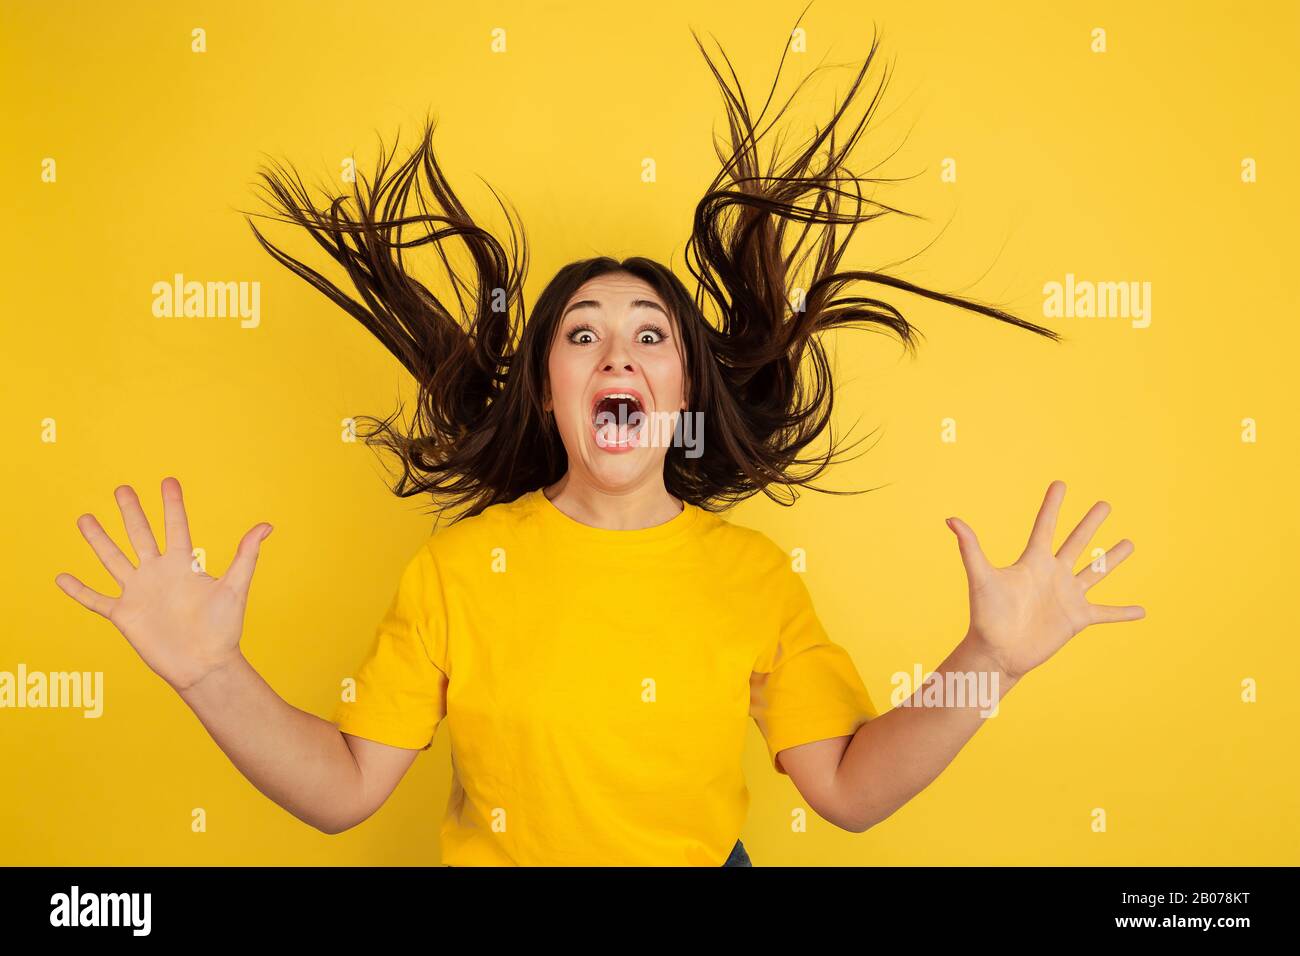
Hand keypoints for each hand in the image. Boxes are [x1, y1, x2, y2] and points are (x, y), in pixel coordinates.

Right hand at [55, 477, 272, 692]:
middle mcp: (159, 573)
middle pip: (140, 535)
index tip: (168, 480)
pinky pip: (96, 599)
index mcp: (184, 564)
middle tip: (121, 488)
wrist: (205, 664)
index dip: (172, 504)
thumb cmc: (224, 628)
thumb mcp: (235, 587)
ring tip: (85, 518)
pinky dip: (78, 590)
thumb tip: (266, 526)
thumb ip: (245, 555)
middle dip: (131, 512)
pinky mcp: (125, 614)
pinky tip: (61, 577)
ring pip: (113, 559)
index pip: (176, 526)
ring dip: (98, 540)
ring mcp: (139, 592)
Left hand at [946, 479, 1143, 681]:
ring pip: (1096, 571)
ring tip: (1130, 543)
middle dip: (1090, 522)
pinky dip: (1123, 613)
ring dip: (1113, 558)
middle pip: (1077, 542)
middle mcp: (1053, 574)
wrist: (997, 650)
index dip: (1052, 505)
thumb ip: (971, 548)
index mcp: (1033, 561)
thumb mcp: (982, 577)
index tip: (1060, 483)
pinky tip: (1141, 611)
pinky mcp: (1076, 618)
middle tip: (1105, 503)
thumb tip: (951, 519)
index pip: (1045, 526)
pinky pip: (1105, 613)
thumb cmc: (986, 615)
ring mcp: (1067, 596)